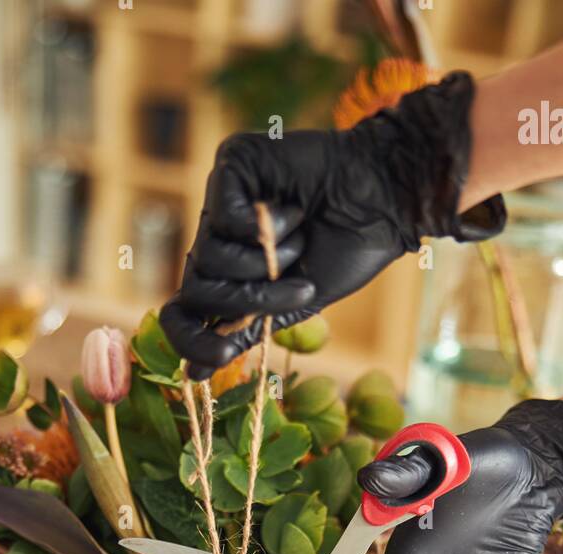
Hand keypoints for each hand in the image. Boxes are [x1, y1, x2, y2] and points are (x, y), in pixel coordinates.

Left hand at [161, 73, 504, 379]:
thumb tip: (194, 376)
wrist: (382, 201)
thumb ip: (245, 333)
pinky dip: (269, 224)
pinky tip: (294, 207)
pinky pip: (226, 218)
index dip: (189, 339)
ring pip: (210, 257)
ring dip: (268, 261)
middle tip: (301, 289)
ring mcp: (219, 202)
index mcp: (228, 276)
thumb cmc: (345, 250)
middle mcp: (217, 239)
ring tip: (301, 238)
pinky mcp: (230, 167)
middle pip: (197, 289)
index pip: (180, 313)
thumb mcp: (294, 306)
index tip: (226, 356)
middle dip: (253, 299)